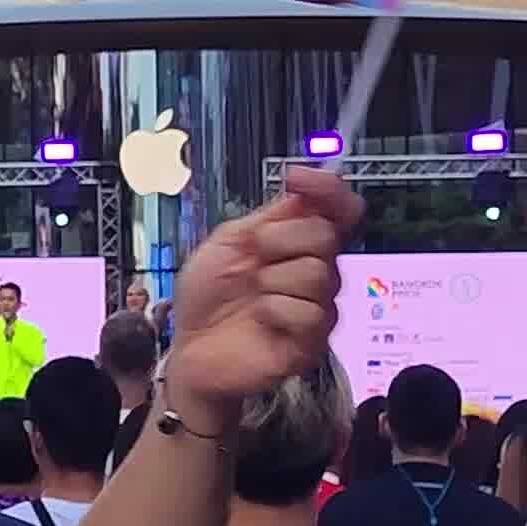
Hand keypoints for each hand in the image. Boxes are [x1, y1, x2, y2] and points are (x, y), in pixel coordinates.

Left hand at [159, 166, 361, 415]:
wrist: (190, 347)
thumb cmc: (207, 297)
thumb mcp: (229, 242)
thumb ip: (271, 215)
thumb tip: (304, 182)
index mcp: (298, 244)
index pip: (337, 209)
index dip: (327, 188)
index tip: (296, 178)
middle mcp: (316, 272)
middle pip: (326, 236)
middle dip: (279, 240)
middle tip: (252, 259)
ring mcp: (317, 307)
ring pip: (318, 275)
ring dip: (272, 281)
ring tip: (253, 295)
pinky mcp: (313, 342)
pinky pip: (310, 313)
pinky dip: (274, 312)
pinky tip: (261, 321)